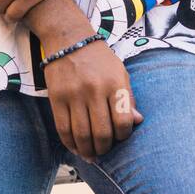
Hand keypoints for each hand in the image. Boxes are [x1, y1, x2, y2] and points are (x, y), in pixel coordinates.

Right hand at [41, 37, 142, 161]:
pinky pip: (63, 129)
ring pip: (81, 135)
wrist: (69, 39)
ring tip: (91, 154)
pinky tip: (76, 147)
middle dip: (104, 148)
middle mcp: (95, 90)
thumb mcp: (120, 73)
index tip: (120, 137)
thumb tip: (137, 122)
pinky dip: (70, 143)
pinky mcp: (57, 98)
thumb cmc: (99, 59)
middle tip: (104, 151)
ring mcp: (74, 94)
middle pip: (102, 132)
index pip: (123, 121)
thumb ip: (129, 98)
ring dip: (87, 150)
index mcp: (115, 83)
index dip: (123, 136)